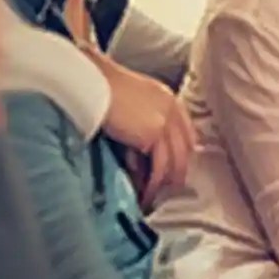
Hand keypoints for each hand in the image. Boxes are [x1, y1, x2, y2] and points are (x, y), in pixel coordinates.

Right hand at [83, 47, 195, 210]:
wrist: (92, 80)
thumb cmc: (101, 88)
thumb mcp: (130, 101)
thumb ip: (141, 121)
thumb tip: (139, 153)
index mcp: (168, 99)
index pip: (186, 132)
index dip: (183, 153)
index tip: (177, 169)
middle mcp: (172, 109)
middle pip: (184, 148)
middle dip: (178, 171)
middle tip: (170, 190)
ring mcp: (166, 120)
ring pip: (174, 160)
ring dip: (165, 182)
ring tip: (156, 198)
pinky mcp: (154, 133)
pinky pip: (159, 166)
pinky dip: (153, 182)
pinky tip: (145, 193)